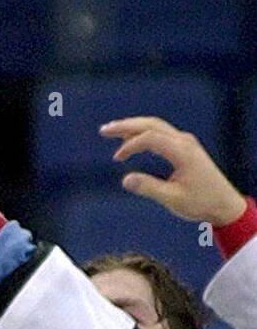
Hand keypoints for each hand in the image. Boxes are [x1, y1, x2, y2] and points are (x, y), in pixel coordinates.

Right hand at [100, 115, 246, 224]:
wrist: (224, 204)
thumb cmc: (200, 203)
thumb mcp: (172, 199)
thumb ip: (148, 188)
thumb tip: (125, 180)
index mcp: (182, 152)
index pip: (150, 138)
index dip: (130, 145)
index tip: (117, 159)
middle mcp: (184, 142)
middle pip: (152, 125)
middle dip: (127, 125)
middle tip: (104, 130)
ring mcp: (185, 142)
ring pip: (156, 126)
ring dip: (133, 127)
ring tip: (112, 132)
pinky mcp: (184, 147)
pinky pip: (161, 134)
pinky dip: (143, 134)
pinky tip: (130, 140)